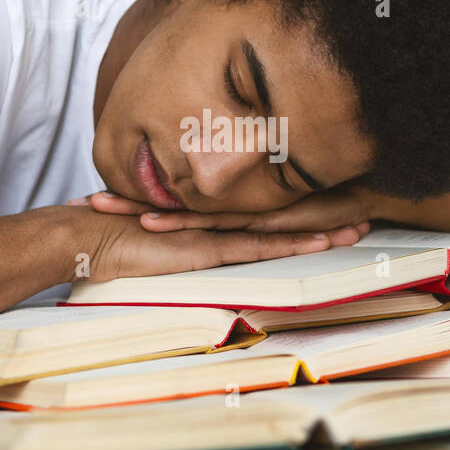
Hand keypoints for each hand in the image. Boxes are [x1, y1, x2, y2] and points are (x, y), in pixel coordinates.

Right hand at [69, 187, 373, 237]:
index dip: (303, 205)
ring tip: (360, 226)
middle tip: (366, 206)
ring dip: (322, 226)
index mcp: (211, 213)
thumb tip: (184, 227)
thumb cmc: (110, 232)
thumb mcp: (153, 229)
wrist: (83, 233)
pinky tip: (323, 242)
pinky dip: (294, 244)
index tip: (336, 202)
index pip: (266, 208)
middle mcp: (219, 216)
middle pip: (282, 212)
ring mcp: (215, 229)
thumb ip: (177, 226)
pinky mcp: (208, 247)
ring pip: (280, 227)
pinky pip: (260, 247)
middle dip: (325, 210)